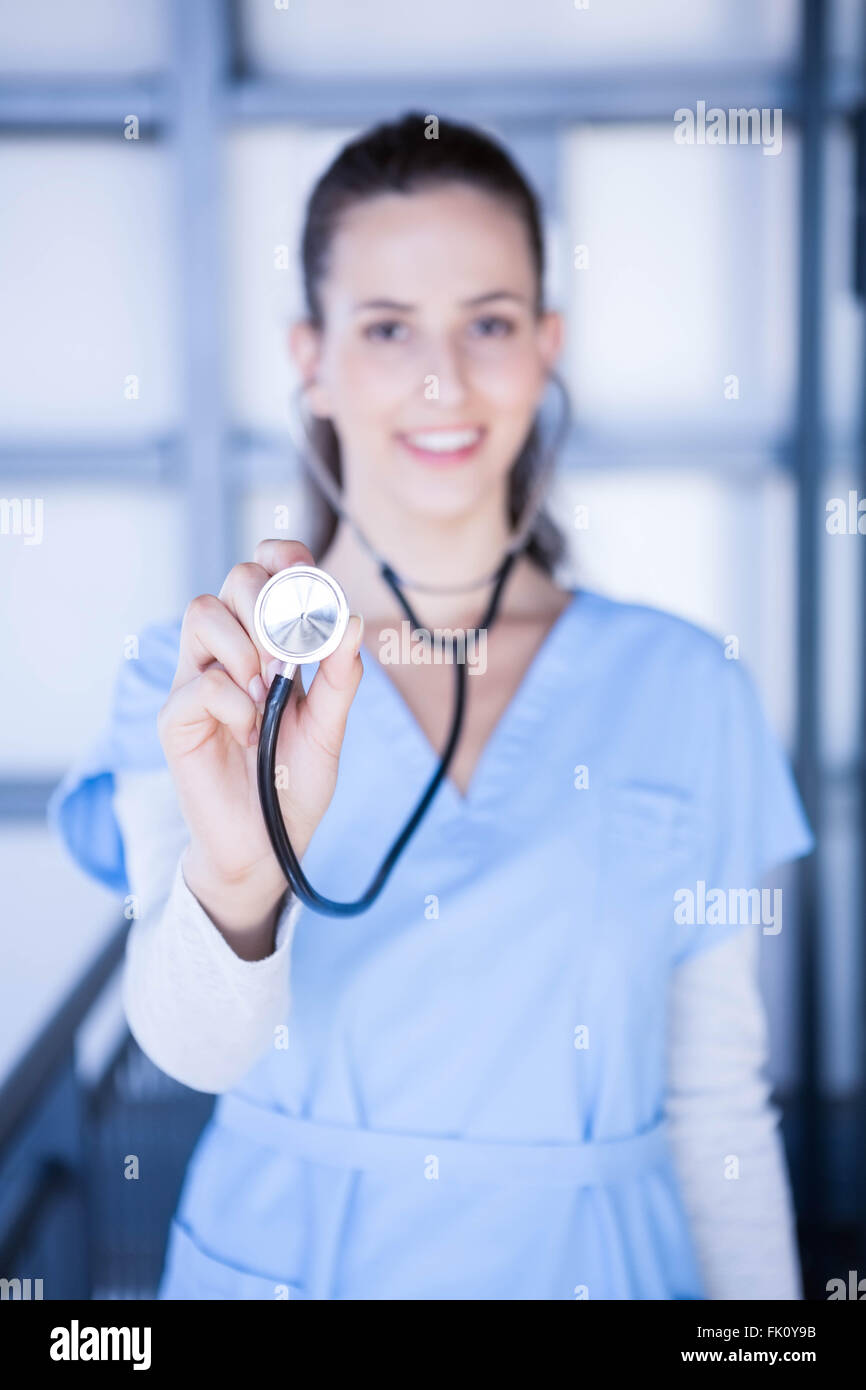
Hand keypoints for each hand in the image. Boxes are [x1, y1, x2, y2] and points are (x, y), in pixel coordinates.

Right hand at [157, 539, 362, 937]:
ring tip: (268, 691)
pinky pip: (202, 683)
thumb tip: (350, 620)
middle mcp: (225, 652)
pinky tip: (250, 731)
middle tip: (294, 657)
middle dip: (273, 606)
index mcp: (264, 642)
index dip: (287, 560)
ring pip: (204, 612)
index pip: (265, 569)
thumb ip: (339, 676)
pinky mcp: (176, 719)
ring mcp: (195, 680)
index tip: (312, 586)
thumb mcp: (330, 726)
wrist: (267, 845)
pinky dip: (236, 702)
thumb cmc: (292, 781)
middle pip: (235, 578)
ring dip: (248, 644)